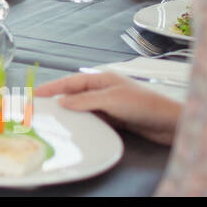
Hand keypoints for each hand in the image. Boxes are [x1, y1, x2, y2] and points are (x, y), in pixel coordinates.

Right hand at [35, 71, 180, 144]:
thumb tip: (62, 101)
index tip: (36, 93)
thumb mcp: (111, 100)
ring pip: (84, 106)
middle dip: (59, 99)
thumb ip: (85, 100)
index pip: (71, 81)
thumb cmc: (144, 105)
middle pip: (76, 93)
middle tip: (42, 107)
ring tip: (55, 119)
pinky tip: (78, 127)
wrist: (169, 123)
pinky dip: (84, 121)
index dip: (53, 87)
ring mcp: (110, 104)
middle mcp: (105, 89)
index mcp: (102, 79)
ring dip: (71, 112)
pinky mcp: (117, 117)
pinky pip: (94, 118)